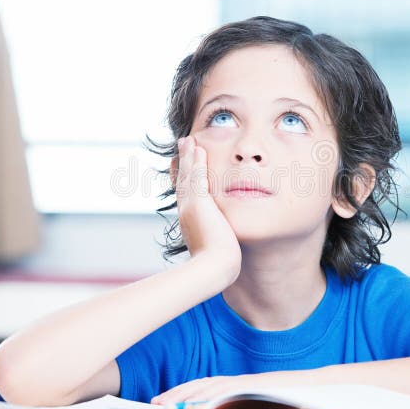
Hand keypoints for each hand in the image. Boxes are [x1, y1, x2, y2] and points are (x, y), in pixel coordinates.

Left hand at [149, 371, 289, 405]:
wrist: (321, 388)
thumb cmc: (297, 402)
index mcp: (240, 386)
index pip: (206, 387)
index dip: (183, 393)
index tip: (164, 401)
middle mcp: (240, 382)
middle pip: (202, 385)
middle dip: (177, 394)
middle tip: (156, 404)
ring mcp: (248, 384)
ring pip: (211, 388)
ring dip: (187, 396)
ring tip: (167, 406)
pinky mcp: (256, 387)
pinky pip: (228, 393)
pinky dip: (210, 399)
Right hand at [173, 135, 241, 286]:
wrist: (214, 267)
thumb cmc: (220, 263)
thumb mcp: (218, 248)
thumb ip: (220, 241)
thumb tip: (227, 245)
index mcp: (189, 221)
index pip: (186, 194)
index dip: (186, 178)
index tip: (186, 165)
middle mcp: (186, 211)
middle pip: (183, 180)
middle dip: (184, 162)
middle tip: (183, 145)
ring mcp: (190, 206)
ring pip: (188, 176)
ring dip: (189, 157)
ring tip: (189, 141)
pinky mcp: (198, 203)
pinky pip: (197, 176)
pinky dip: (196, 162)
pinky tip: (198, 148)